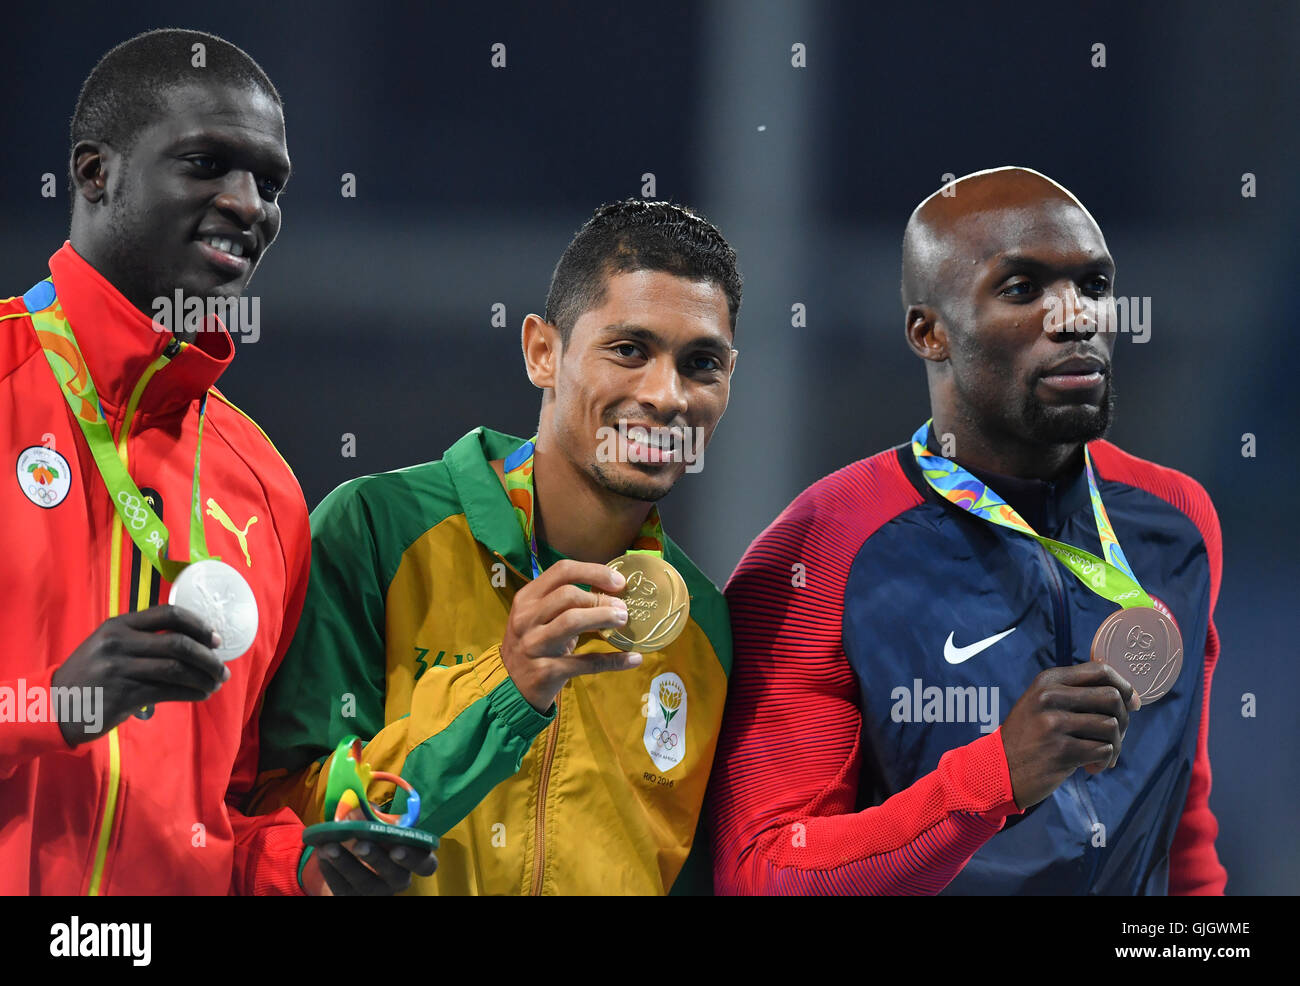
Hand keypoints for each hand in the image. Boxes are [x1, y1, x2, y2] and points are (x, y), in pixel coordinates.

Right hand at [52, 605, 227, 745]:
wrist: (55, 706)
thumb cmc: (90, 675)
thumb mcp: (109, 646)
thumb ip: (143, 639)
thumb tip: (193, 643)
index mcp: (119, 625)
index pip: (169, 613)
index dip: (199, 625)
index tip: (216, 638)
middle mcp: (120, 643)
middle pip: (179, 643)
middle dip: (208, 656)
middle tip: (222, 667)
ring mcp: (120, 669)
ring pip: (177, 669)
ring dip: (203, 677)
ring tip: (215, 683)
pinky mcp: (123, 695)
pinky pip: (168, 691)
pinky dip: (190, 693)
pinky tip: (200, 694)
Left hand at [301, 810, 437, 895]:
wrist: (350, 855)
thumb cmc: (371, 834)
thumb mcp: (376, 822)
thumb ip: (374, 815)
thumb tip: (362, 810)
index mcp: (413, 858)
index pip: (426, 864)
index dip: (414, 858)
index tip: (397, 847)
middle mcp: (398, 879)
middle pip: (396, 877)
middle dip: (377, 860)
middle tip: (360, 844)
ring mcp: (376, 892)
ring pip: (365, 884)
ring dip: (346, 863)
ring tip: (329, 846)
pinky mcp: (353, 898)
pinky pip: (342, 889)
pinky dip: (331, 870)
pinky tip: (322, 853)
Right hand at [499, 559, 642, 711]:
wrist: (512, 686)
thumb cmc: (535, 643)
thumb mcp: (540, 617)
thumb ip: (566, 602)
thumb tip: (612, 590)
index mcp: (527, 598)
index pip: (562, 571)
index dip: (594, 572)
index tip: (619, 581)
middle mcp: (527, 618)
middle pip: (568, 595)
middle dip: (600, 598)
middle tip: (622, 608)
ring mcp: (534, 645)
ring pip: (572, 621)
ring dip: (603, 617)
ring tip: (623, 620)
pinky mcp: (546, 671)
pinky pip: (585, 663)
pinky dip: (613, 660)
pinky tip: (632, 658)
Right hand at [999, 662, 1140, 808]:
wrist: (999, 769)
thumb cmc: (1029, 738)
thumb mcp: (1042, 704)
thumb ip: (1074, 693)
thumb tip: (1127, 694)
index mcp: (1048, 681)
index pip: (1100, 670)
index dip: (1124, 685)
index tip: (1132, 703)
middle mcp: (1050, 697)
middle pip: (1112, 697)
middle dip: (1124, 720)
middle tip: (1115, 736)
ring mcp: (1054, 723)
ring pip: (1111, 726)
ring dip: (1115, 745)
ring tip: (1101, 755)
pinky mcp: (1060, 750)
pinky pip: (1103, 750)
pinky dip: (1104, 761)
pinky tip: (1090, 767)